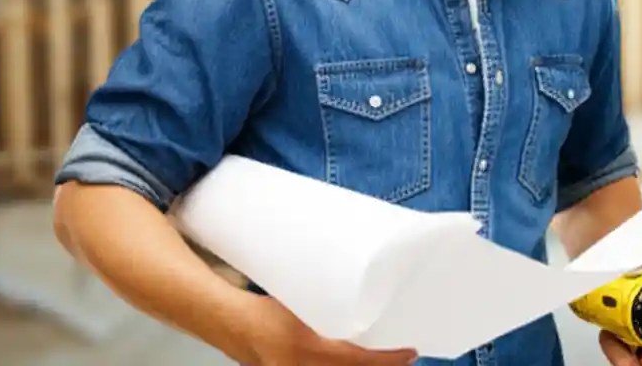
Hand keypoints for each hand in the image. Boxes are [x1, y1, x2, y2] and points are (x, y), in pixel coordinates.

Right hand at [229, 295, 417, 365]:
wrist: (231, 324)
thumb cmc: (264, 308)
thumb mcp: (300, 301)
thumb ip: (328, 302)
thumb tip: (357, 284)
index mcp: (308, 349)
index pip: (359, 362)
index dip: (389, 361)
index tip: (411, 352)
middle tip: (404, 358)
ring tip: (387, 362)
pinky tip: (359, 365)